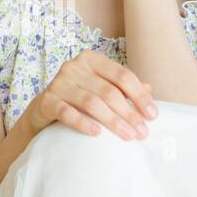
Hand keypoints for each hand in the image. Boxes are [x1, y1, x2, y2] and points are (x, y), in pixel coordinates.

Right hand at [26, 49, 158, 139]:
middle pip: (109, 91)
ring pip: (92, 103)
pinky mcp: (47, 101)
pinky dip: (84, 123)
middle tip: (143, 132)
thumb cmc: (78, 96)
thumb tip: (149, 89)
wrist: (43, 107)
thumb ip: (121, 87)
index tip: (152, 115)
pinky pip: (68, 113)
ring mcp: (59, 83)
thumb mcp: (100, 87)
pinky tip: (98, 134)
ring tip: (128, 136)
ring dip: (113, 121)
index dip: (140, 95)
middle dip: (129, 113)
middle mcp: (75, 67)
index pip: (122, 75)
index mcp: (92, 60)